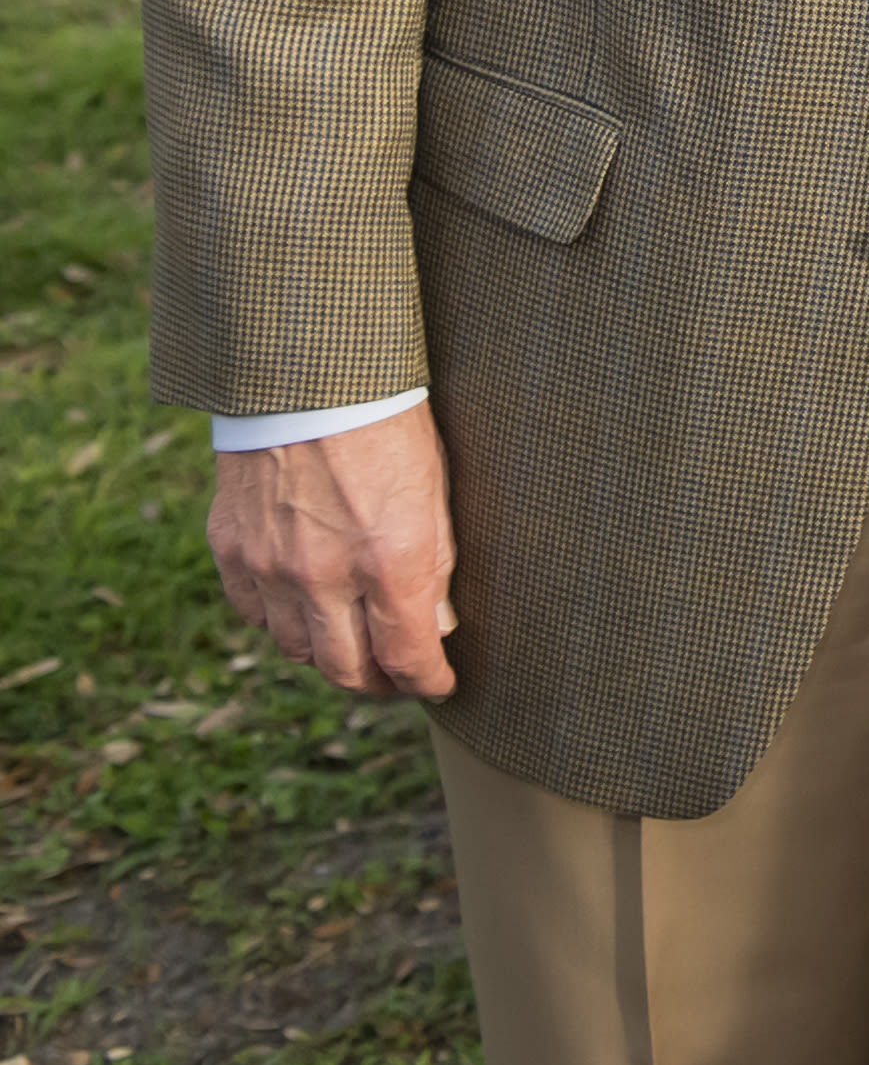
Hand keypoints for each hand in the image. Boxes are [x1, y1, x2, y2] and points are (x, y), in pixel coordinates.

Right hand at [208, 402, 459, 701]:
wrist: (307, 378)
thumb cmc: (389, 426)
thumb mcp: (436, 492)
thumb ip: (436, 566)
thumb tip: (438, 626)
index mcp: (391, 561)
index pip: (408, 657)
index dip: (427, 682)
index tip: (440, 685)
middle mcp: (326, 577)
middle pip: (347, 670)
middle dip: (379, 683)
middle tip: (397, 678)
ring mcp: (272, 568)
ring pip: (297, 650)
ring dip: (329, 656)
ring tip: (353, 645)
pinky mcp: (232, 552)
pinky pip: (255, 614)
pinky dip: (282, 622)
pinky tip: (304, 609)